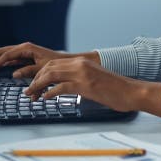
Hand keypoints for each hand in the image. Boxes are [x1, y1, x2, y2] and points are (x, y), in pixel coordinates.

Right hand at [0, 42, 74, 78]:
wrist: (66, 62)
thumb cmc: (56, 64)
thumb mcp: (42, 69)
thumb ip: (28, 71)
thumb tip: (14, 74)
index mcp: (26, 48)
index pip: (6, 55)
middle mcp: (23, 48)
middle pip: (2, 52)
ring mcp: (23, 52)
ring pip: (4, 54)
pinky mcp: (25, 57)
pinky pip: (10, 59)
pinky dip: (2, 63)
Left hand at [24, 58, 160, 116]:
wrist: (131, 91)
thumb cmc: (115, 89)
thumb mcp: (93, 79)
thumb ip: (79, 78)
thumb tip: (64, 86)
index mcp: (81, 62)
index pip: (53, 63)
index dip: (40, 73)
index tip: (33, 83)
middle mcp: (79, 64)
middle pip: (49, 67)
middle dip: (35, 78)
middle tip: (29, 90)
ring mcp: (82, 74)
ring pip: (51, 74)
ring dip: (38, 85)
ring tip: (32, 95)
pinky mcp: (85, 85)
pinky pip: (61, 87)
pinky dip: (50, 93)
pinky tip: (45, 98)